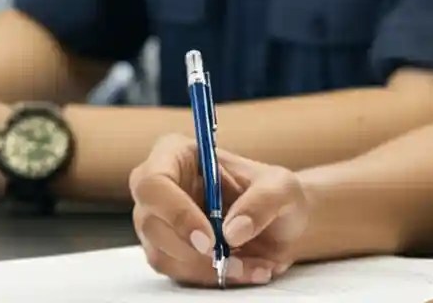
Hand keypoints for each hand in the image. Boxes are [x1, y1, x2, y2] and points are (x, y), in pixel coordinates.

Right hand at [131, 134, 308, 287]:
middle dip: (193, 249)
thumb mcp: (282, 187)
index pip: (154, 182)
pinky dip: (212, 277)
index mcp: (177, 154)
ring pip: (163, 254)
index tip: (208, 239)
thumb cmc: (274, 194)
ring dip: (207, 268)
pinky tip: (244, 270)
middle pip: (151, 223)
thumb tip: (231, 231)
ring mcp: (159, 222)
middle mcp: (159, 187)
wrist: (281, 224)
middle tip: (231, 259)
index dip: (175, 213)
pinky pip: (178, 273)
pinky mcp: (168, 252)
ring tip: (251, 265)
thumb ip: (262, 202)